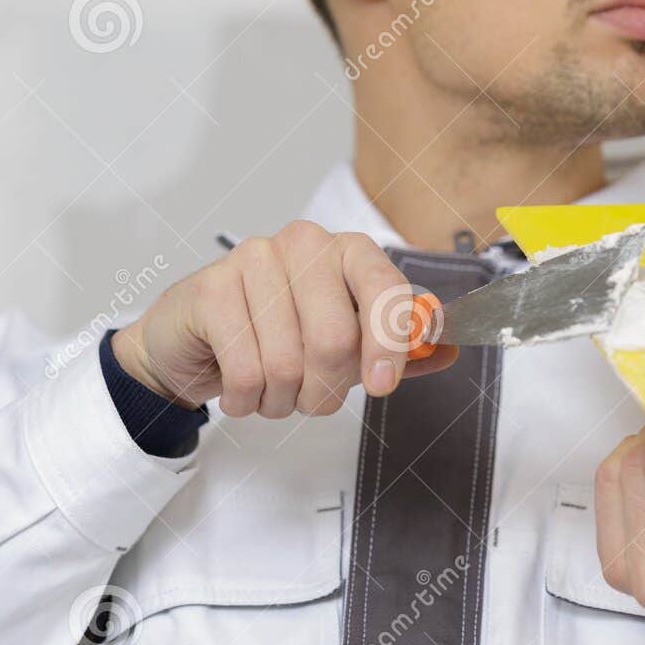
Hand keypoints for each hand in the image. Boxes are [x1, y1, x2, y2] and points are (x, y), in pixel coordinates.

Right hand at [110, 222, 457, 417]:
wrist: (194, 341)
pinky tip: (241, 388)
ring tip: (272, 389)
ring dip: (282, 400)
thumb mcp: (347, 343)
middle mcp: (305, 244)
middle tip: (311, 398)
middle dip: (325, 390)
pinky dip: (247, 399)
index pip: (384, 289)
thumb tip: (449, 349)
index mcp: (348, 251)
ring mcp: (253, 259)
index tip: (381, 385)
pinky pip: (246, 370)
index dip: (388, 344)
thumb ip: (398, 346)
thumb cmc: (278, 337)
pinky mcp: (211, 288)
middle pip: (335, 338)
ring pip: (288, 363)